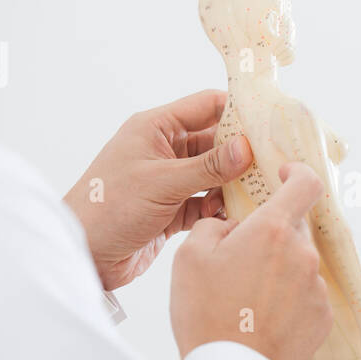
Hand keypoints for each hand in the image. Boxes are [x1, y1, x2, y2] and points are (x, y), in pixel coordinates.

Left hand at [63, 90, 252, 290]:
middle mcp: (164, 150)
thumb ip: (207, 166)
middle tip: (276, 160)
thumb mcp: (162, 182)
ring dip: (234, 183)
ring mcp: (169, 180)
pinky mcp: (173, 210)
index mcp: (156, 129)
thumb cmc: (110, 207)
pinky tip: (237, 214)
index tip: (269, 119)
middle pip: (215, 141)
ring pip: (214, 174)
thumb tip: (247, 147)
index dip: (237, 109)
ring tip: (263, 190)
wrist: (83, 254)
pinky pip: (206, 201)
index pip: (205, 106)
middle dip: (243, 151)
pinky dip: (220, 207)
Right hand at [170, 162, 333, 359]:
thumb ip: (214, 226)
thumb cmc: (206, 314)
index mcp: (272, 230)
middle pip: (295, 229)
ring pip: (300, 264)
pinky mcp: (322, 317)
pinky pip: (307, 295)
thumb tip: (232, 226)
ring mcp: (316, 287)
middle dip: (273, 235)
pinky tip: (263, 317)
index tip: (283, 175)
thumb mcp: (190, 257)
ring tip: (248, 299)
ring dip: (280, 270)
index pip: (305, 183)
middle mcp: (303, 254)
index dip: (296, 173)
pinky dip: (289, 299)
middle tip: (243, 258)